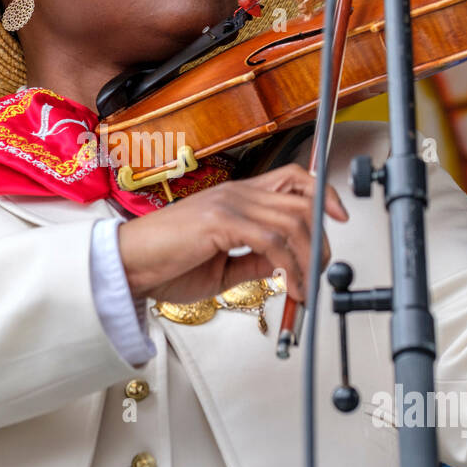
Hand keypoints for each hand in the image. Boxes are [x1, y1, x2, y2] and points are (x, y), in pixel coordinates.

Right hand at [116, 164, 347, 304]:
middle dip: (321, 240)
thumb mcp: (223, 267)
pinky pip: (272, 240)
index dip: (323, 192)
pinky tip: (289, 288)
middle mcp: (236, 193)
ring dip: (309, 259)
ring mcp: (228, 204)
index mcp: (236, 197)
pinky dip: (290, 267)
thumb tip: (286, 264)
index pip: (293, 178)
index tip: (339, 217)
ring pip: (293, 221)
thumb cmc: (164, 264)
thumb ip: (255, 260)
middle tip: (320, 273)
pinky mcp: (220, 222)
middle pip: (301, 200)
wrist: (127, 267)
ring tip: (305, 288)